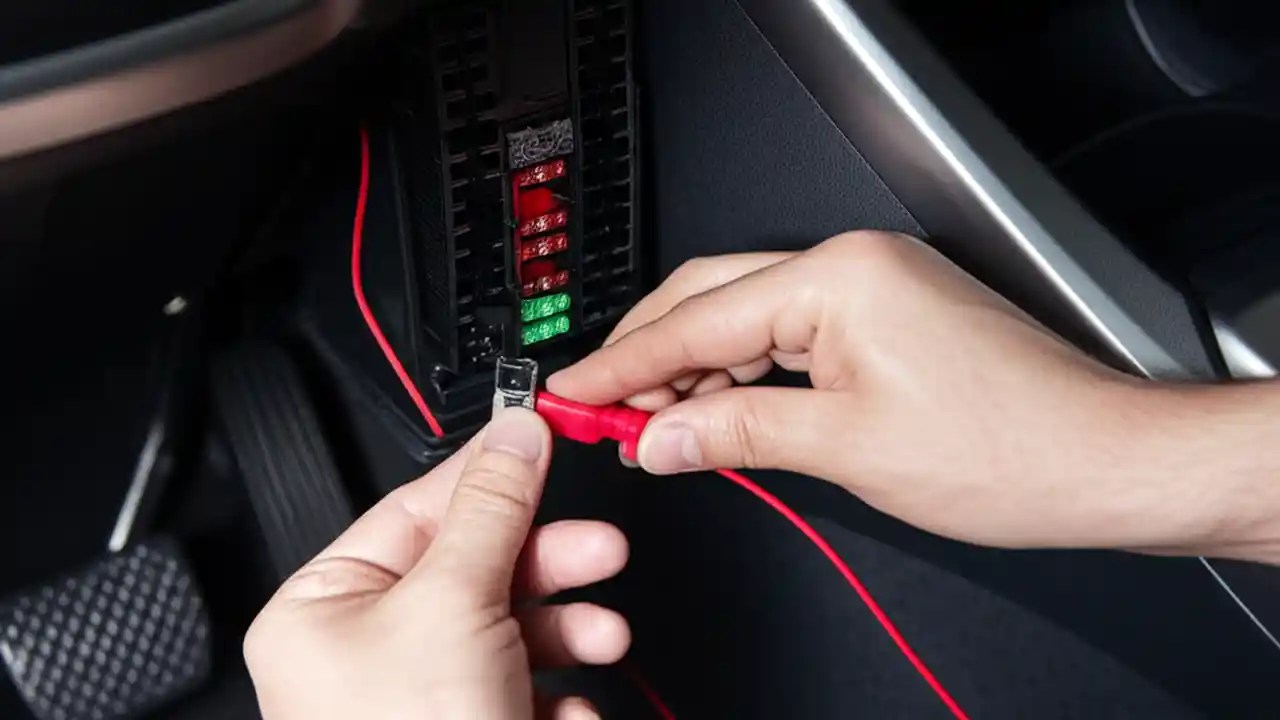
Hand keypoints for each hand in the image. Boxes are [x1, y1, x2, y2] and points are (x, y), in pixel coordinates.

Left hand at [244, 408, 629, 719]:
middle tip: (600, 549)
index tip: (546, 442)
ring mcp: (418, 696)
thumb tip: (515, 433)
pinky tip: (572, 710)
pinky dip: (558, 693)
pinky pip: (521, 686)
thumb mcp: (455, 602)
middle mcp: (364, 650)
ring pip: (508, 628)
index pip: (417, 509)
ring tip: (603, 638)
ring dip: (568, 630)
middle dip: (548, 563)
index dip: (490, 475)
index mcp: (324, 609)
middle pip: (473, 567)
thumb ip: (492, 508)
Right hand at [548, 231, 1279, 559]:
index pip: (696, 318)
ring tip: (647, 427)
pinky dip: (745, 376)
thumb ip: (735, 434)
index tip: (574, 394)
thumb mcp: (845, 448)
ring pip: (749, 319)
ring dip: (694, 371)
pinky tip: (716, 414)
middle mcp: (853, 266)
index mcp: (838, 277)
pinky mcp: (888, 318)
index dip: (623, 365)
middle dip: (648, 358)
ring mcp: (873, 288)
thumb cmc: (1012, 449)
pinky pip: (791, 337)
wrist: (1107, 462)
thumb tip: (659, 439)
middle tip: (598, 412)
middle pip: (712, 300)